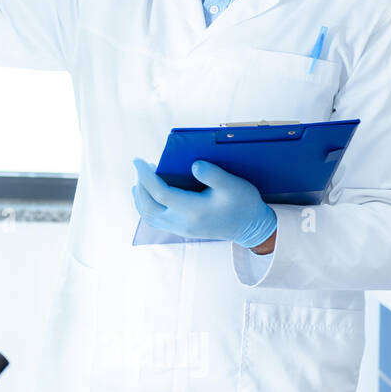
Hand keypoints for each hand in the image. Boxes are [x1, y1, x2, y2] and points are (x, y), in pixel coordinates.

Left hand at [131, 158, 277, 249]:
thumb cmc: (243, 204)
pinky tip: (149, 193)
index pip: (160, 194)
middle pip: (148, 207)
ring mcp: (181, 229)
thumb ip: (213, 174)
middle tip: (141, 166)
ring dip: (140, 197)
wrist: (251, 228)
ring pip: (148, 216)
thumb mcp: (234, 185)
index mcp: (194, 210)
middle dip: (140, 185)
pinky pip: (155, 220)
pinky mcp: (181, 230)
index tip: (139, 161)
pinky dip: (146, 206)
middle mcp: (183, 223)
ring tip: (141, 178)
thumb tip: (193, 165)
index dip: (146, 177)